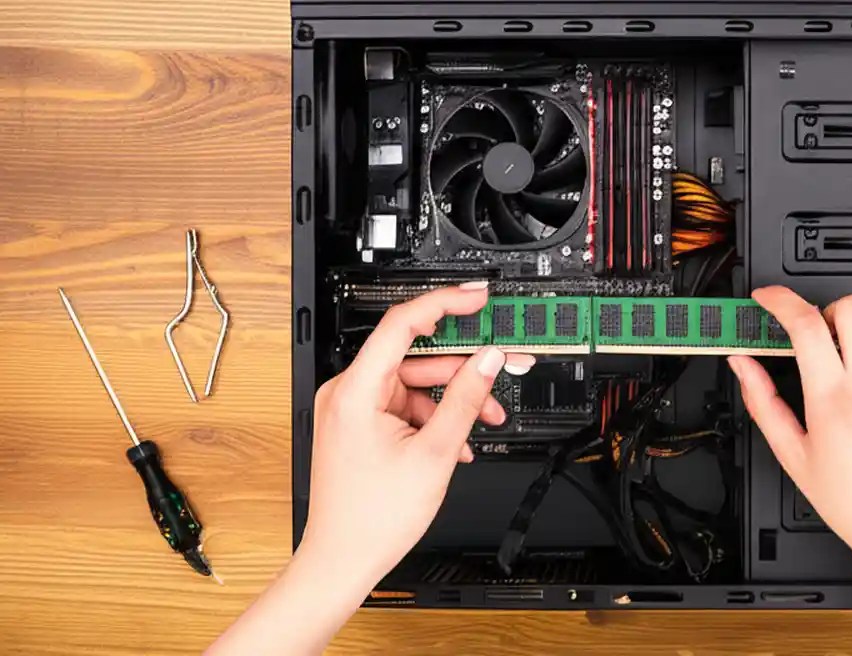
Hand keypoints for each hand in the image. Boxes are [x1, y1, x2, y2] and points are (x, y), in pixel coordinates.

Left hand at [299, 282, 534, 589]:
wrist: (343, 559)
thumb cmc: (372, 517)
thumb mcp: (435, 452)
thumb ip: (465, 398)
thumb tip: (488, 359)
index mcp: (355, 390)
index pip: (402, 323)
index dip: (444, 303)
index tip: (476, 297)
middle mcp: (347, 393)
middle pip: (416, 358)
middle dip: (463, 369)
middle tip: (503, 363)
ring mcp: (352, 410)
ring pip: (415, 385)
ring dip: (453, 400)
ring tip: (486, 419)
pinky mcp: (360, 426)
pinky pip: (405, 407)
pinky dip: (434, 418)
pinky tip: (458, 440)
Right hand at [727, 286, 851, 564]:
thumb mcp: (794, 456)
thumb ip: (764, 403)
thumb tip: (743, 365)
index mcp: (834, 401)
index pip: (805, 325)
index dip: (780, 300)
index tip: (769, 299)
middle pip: (851, 307)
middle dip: (826, 311)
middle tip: (817, 336)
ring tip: (849, 368)